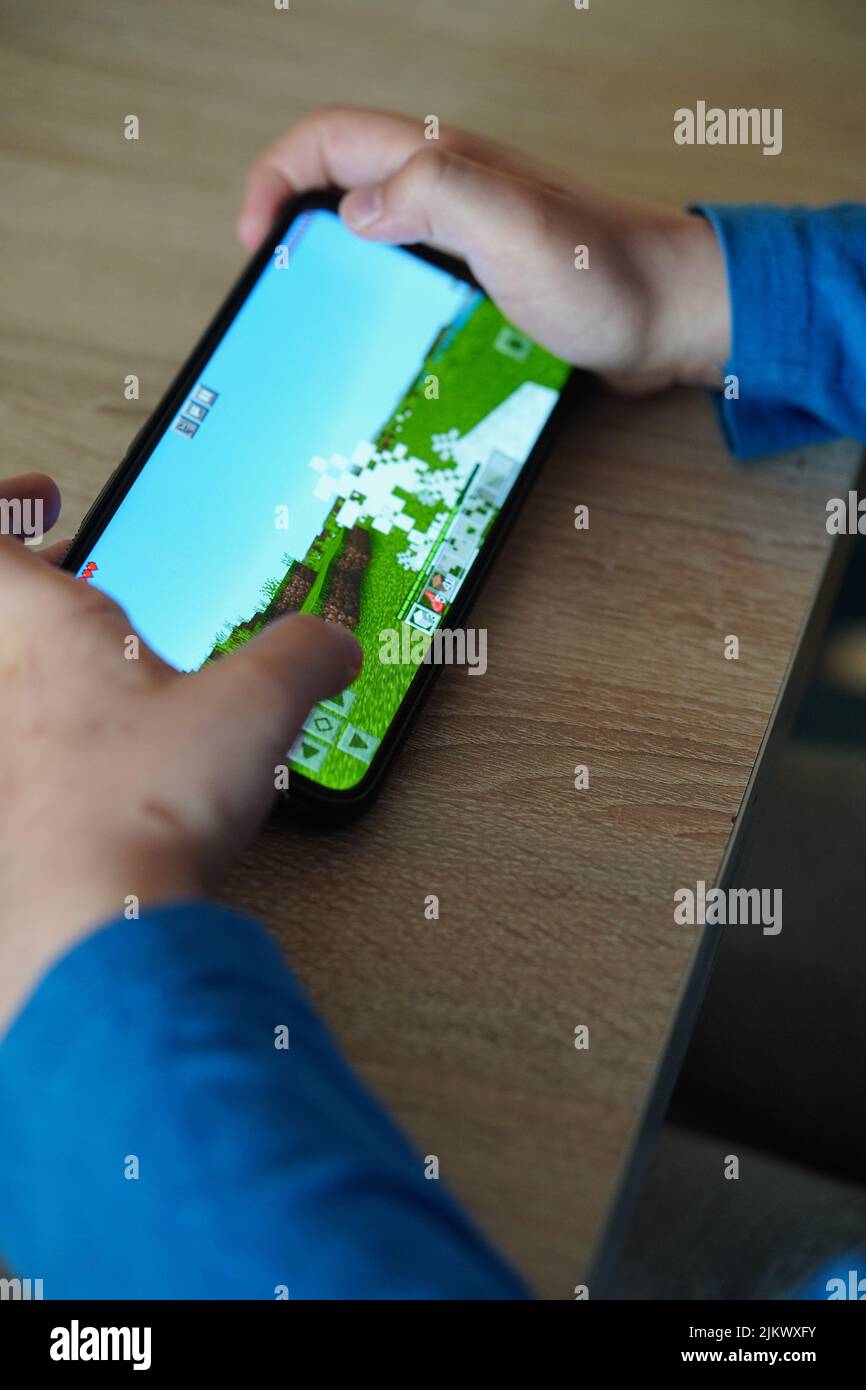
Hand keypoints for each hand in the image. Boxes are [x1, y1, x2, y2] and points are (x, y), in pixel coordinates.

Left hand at [0, 475, 360, 1032]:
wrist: (88, 937)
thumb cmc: (142, 810)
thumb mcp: (256, 709)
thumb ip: (304, 657)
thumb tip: (333, 643)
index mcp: (52, 639)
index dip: (5, 504)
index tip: (47, 500)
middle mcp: (8, 695)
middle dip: (30, 590)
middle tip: (67, 582)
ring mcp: (4, 766)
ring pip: (11, 692)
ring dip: (43, 676)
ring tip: (98, 683)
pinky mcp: (14, 830)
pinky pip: (24, 773)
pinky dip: (53, 760)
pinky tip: (103, 782)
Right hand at [239, 106, 729, 392]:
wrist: (674, 319)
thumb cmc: (606, 277)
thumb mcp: (516, 228)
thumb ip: (437, 195)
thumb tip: (353, 213)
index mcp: (444, 164)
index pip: (329, 139)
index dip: (276, 177)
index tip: (257, 241)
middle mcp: (448, 192)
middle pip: (341, 187)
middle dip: (296, 228)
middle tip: (284, 295)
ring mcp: (466, 237)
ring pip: (373, 239)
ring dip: (337, 274)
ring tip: (322, 332)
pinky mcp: (484, 280)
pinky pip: (412, 280)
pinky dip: (381, 306)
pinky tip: (385, 350)